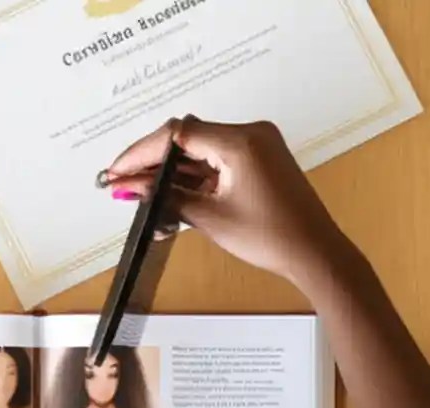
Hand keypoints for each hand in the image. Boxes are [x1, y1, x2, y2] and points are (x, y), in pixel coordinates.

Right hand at [103, 117, 355, 283]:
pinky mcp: (258, 159)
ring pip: (199, 148)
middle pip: (186, 136)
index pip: (176, 134)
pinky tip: (167, 191)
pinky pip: (216, 158)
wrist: (314, 252)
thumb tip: (127, 188)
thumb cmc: (268, 237)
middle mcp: (249, 133)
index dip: (140, 152)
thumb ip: (164, 196)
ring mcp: (256, 144)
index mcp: (240, 141)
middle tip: (120, 183)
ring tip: (137, 190)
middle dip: (151, 160)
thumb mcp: (208, 217)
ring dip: (169, 169)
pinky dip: (191, 174)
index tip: (115, 172)